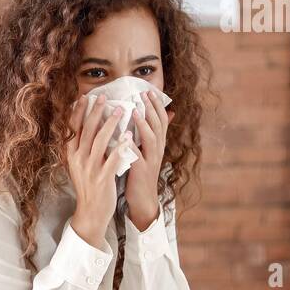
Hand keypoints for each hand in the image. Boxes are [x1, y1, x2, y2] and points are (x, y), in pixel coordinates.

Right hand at [65, 95, 125, 247]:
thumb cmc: (88, 187)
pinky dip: (120, 147)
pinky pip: (112, 159)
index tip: (84, 98)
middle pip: (86, 131)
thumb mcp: (80, 166)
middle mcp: (78, 160)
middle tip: (103, 97)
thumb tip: (89, 128)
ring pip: (99, 142)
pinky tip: (128, 137)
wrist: (90, 212)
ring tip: (120, 111)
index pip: (73, 129)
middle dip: (95, 112)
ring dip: (110, 124)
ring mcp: (90, 169)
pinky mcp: (102, 178)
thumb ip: (83, 148)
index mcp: (72, 155)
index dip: (78, 112)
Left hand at [124, 91, 173, 230]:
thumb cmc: (142, 172)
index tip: (149, 90)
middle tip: (144, 94)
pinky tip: (125, 138)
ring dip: (144, 124)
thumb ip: (151, 133)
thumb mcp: (149, 150)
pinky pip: (138, 157)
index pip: (161, 120)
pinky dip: (133, 147)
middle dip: (152, 109)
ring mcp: (151, 160)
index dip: (156, 105)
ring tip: (136, 111)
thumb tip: (163, 115)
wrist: (143, 199)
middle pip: (158, 125)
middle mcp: (157, 150)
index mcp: (158, 144)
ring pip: (152, 139)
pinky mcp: (141, 171)